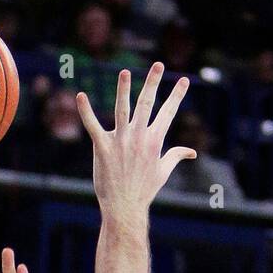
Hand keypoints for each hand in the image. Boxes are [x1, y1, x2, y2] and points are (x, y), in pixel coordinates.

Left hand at [76, 63, 195, 221]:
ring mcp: (120, 141)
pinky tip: (81, 96)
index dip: (176, 96)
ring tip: (124, 72)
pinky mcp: (102, 148)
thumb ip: (176, 155)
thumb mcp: (163, 171)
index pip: (168, 113)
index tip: (184, 80)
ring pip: (122, 109)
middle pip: (147, 104)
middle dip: (153, 82)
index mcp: (155, 141)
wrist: (125, 208)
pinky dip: (86, 111)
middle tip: (159, 64)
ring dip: (123, 89)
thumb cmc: (144, 190)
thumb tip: (192, 151)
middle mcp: (139, 137)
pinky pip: (93, 126)